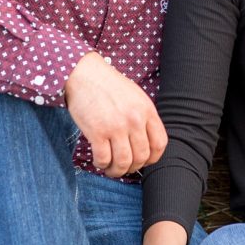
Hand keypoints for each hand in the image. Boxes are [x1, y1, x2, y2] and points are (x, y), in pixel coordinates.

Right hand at [64, 52, 166, 176]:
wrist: (84, 74)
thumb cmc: (109, 86)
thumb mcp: (135, 97)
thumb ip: (143, 117)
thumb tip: (146, 143)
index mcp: (147, 110)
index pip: (159, 144)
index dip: (152, 158)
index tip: (143, 161)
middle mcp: (134, 120)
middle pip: (141, 157)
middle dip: (133, 168)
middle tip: (124, 167)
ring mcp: (116, 126)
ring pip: (123, 162)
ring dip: (117, 171)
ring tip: (110, 168)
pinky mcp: (97, 131)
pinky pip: (104, 159)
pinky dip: (101, 164)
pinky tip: (98, 160)